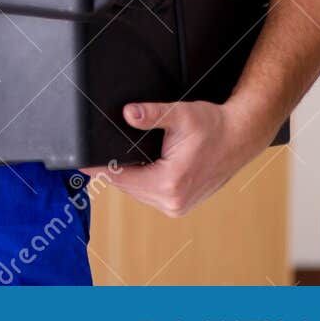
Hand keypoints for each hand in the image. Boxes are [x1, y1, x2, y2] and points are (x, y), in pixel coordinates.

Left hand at [80, 97, 276, 217]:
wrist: (241, 136)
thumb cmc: (214, 125)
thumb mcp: (180, 115)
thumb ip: (151, 114)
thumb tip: (127, 113)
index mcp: (170, 184)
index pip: (120, 178)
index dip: (98, 167)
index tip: (78, 163)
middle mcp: (172, 202)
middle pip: (126, 186)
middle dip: (112, 170)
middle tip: (96, 155)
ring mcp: (176, 207)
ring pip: (136, 192)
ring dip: (127, 177)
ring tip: (119, 158)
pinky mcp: (179, 205)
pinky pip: (148, 194)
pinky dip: (140, 181)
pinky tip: (139, 167)